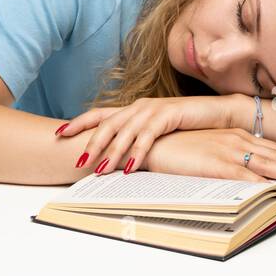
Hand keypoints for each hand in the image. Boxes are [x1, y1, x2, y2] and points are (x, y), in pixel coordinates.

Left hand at [59, 95, 248, 174]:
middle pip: (106, 124)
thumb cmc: (186, 127)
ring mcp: (152, 109)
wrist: (218, 113)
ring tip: (101, 169)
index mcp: (132, 109)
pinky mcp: (168, 114)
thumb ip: (136, 140)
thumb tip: (116, 159)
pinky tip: (131, 166)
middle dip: (90, 143)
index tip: (58, 133)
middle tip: (78, 161)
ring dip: (112, 152)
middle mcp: (138, 106)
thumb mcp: (156, 133)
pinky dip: (138, 151)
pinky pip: (148, 135)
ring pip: (125, 131)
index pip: (98, 114)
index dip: (78, 122)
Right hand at [139, 128, 275, 183]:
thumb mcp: (208, 148)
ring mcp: (229, 150)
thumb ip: (229, 157)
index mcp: (237, 135)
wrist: (153, 141)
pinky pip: (246, 174)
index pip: (274, 148)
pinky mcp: (217, 163)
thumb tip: (248, 172)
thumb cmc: (177, 146)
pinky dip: (264, 181)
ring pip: (269, 163)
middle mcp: (238, 139)